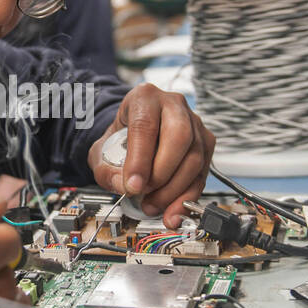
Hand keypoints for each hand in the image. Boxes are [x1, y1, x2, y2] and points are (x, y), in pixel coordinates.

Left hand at [88, 83, 215, 228]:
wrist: (134, 134)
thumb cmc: (120, 138)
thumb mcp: (101, 150)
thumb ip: (105, 169)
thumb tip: (123, 186)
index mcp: (144, 98)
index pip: (145, 126)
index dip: (140, 159)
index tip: (133, 186)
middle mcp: (173, 105)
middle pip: (179, 137)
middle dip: (161, 173)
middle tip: (144, 194)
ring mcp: (194, 123)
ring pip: (194, 158)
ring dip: (174, 190)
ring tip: (152, 205)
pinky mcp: (205, 143)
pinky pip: (202, 173)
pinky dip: (187, 197)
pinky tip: (172, 210)